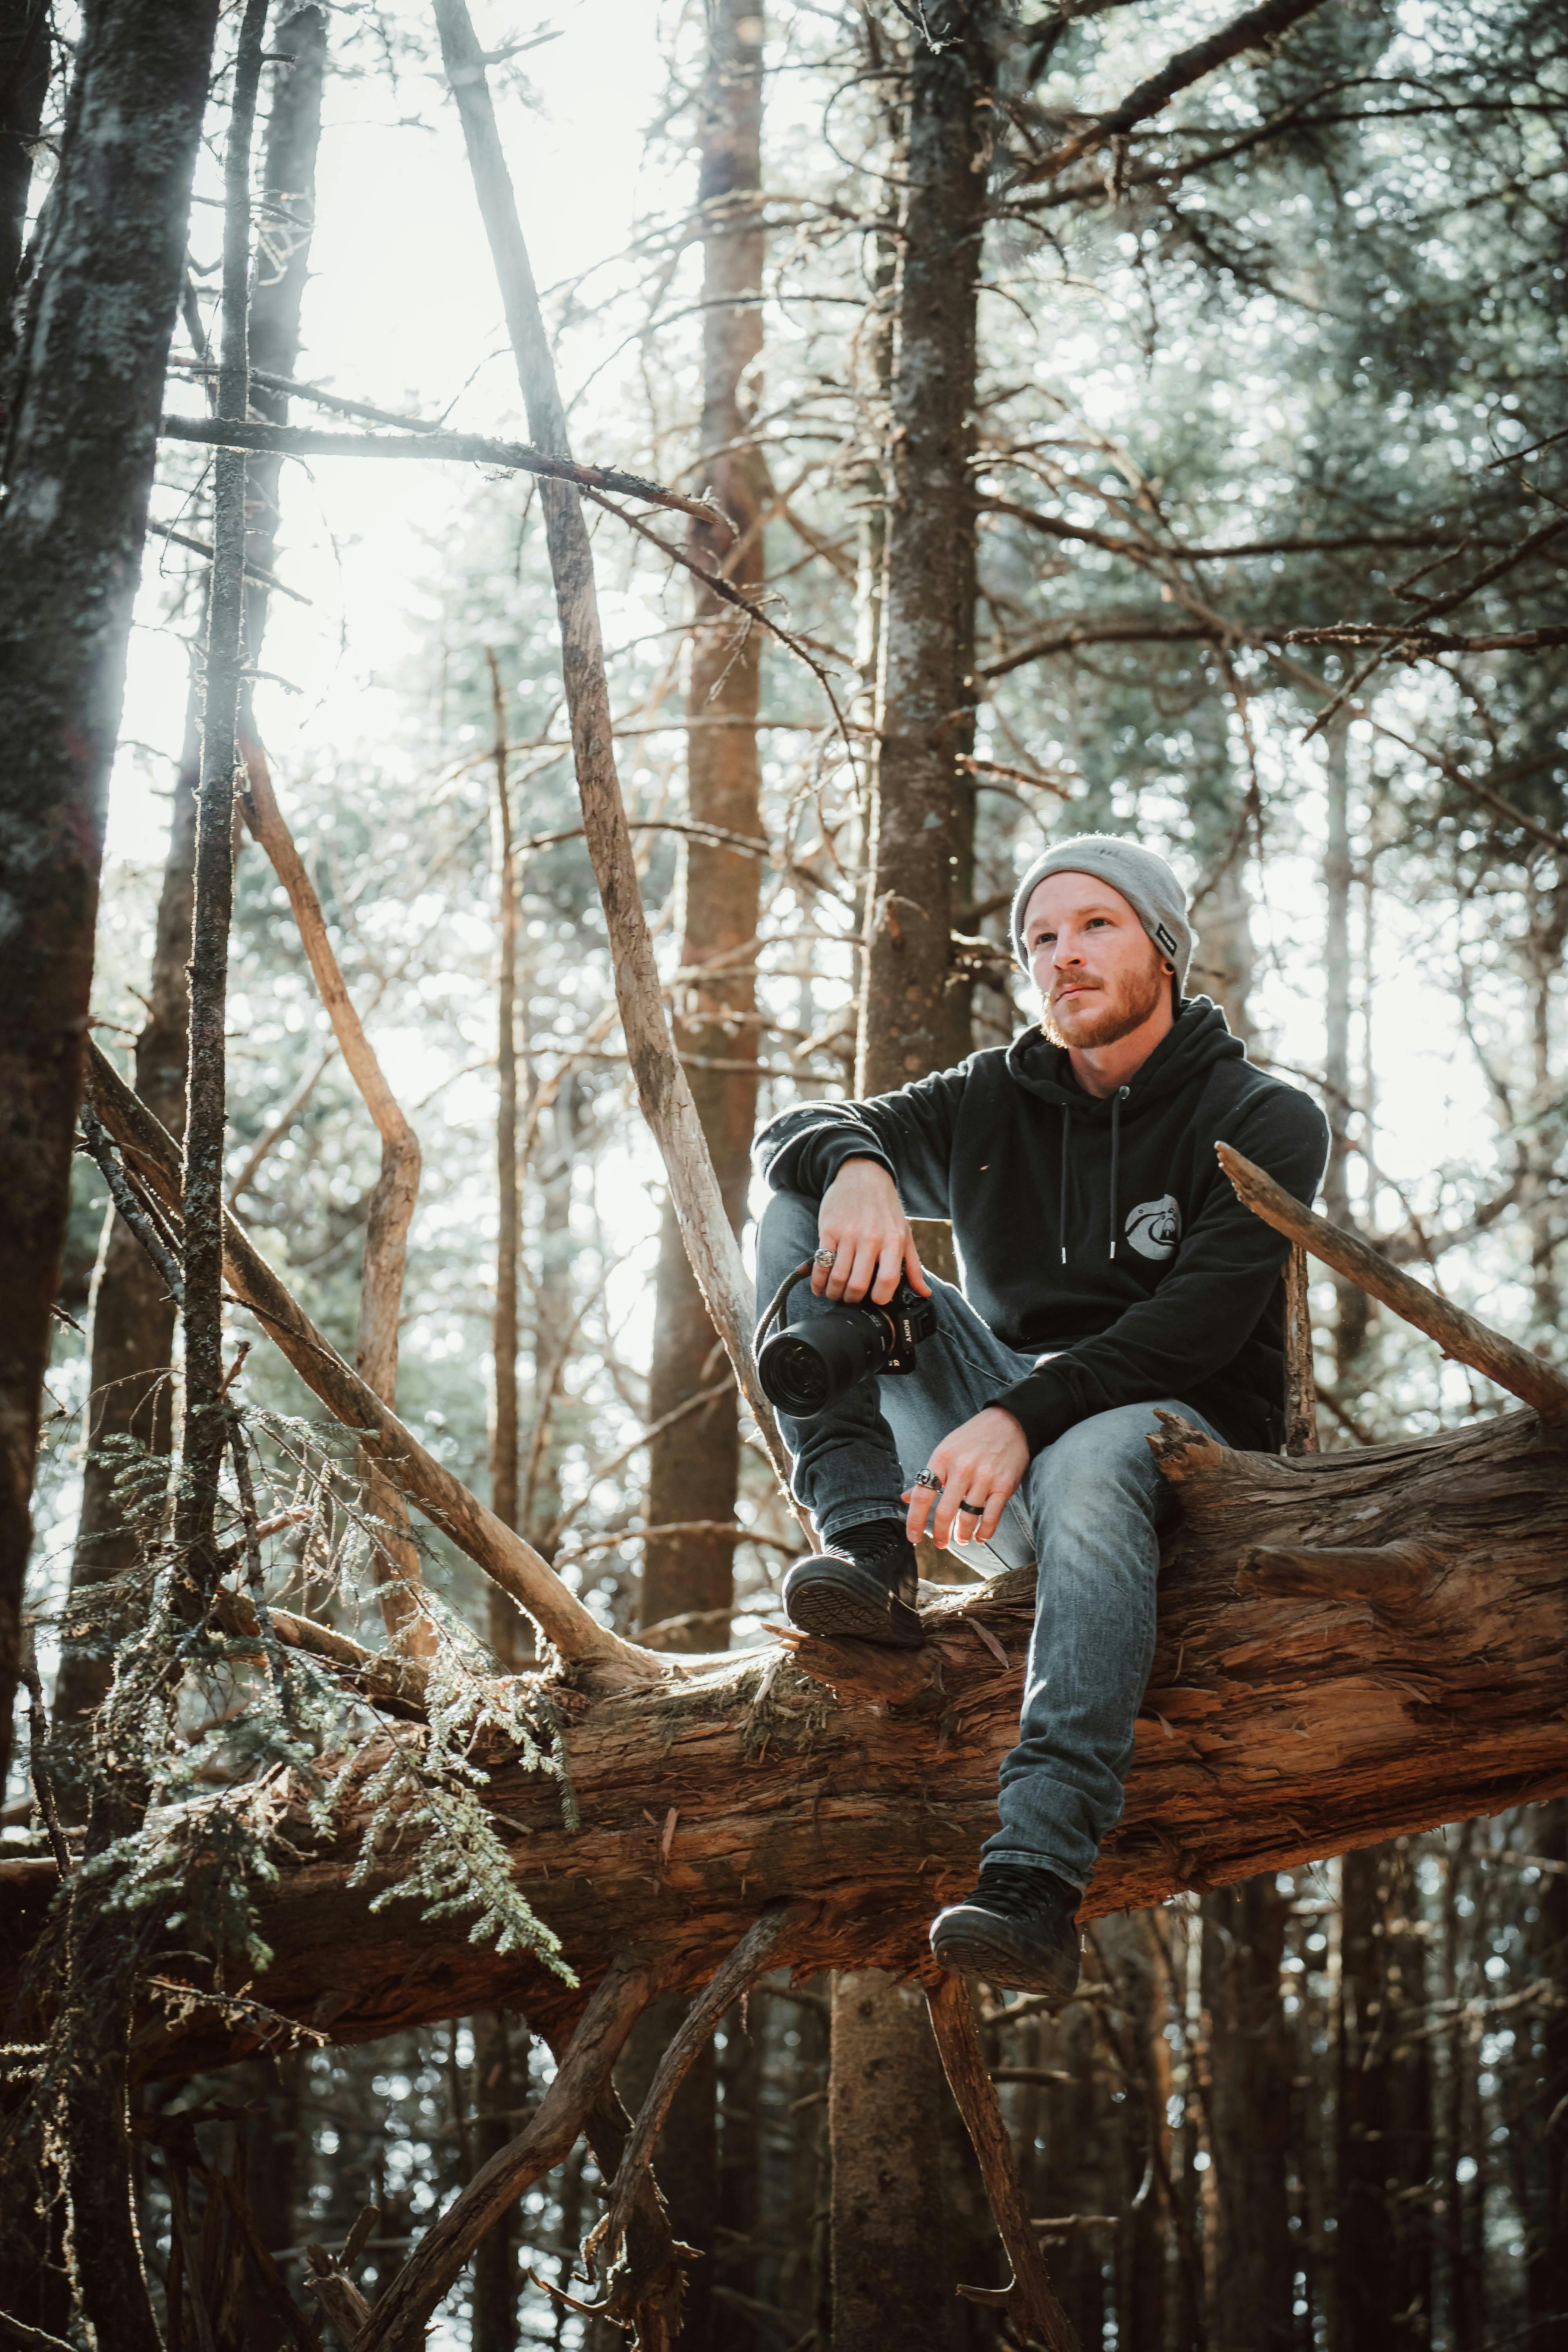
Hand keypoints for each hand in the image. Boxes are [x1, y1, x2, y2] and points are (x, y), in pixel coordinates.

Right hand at [815, 1158, 931, 1305]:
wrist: (862, 1176)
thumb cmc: (886, 1208)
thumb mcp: (905, 1233)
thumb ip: (913, 1265)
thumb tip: (925, 1293)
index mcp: (893, 1241)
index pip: (888, 1280)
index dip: (880, 1298)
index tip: (875, 1300)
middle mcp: (871, 1239)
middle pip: (858, 1284)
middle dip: (853, 1299)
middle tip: (851, 1299)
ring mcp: (848, 1235)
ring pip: (838, 1277)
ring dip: (835, 1292)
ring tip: (836, 1294)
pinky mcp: (828, 1230)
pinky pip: (821, 1263)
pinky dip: (818, 1281)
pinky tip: (820, 1286)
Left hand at [904, 1406, 1028, 1549]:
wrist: (1009, 1422)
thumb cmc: (972, 1438)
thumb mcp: (945, 1450)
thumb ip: (928, 1475)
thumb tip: (905, 1497)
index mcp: (942, 1458)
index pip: (922, 1495)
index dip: (914, 1521)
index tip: (913, 1538)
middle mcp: (961, 1469)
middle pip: (944, 1512)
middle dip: (940, 1534)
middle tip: (940, 1544)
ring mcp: (984, 1478)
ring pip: (968, 1517)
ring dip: (962, 1535)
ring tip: (961, 1540)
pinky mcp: (1004, 1485)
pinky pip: (991, 1517)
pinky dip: (985, 1532)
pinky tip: (980, 1537)